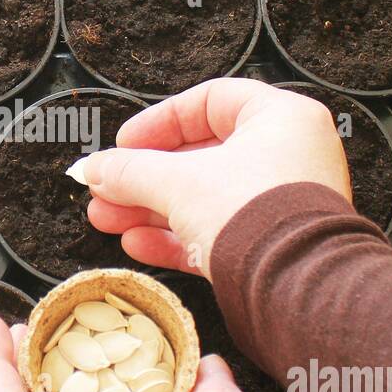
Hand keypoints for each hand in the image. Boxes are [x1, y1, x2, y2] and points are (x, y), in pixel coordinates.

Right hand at [79, 78, 350, 278]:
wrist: (295, 289)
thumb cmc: (259, 219)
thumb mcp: (179, 183)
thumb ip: (130, 170)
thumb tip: (96, 169)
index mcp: (280, 119)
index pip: (210, 102)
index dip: (160, 121)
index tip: (125, 142)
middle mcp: (287, 157)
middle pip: (199, 157)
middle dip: (143, 176)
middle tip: (107, 186)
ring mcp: (280, 205)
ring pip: (203, 198)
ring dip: (151, 209)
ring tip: (108, 219)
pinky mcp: (269, 247)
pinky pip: (215, 233)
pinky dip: (175, 237)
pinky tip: (138, 243)